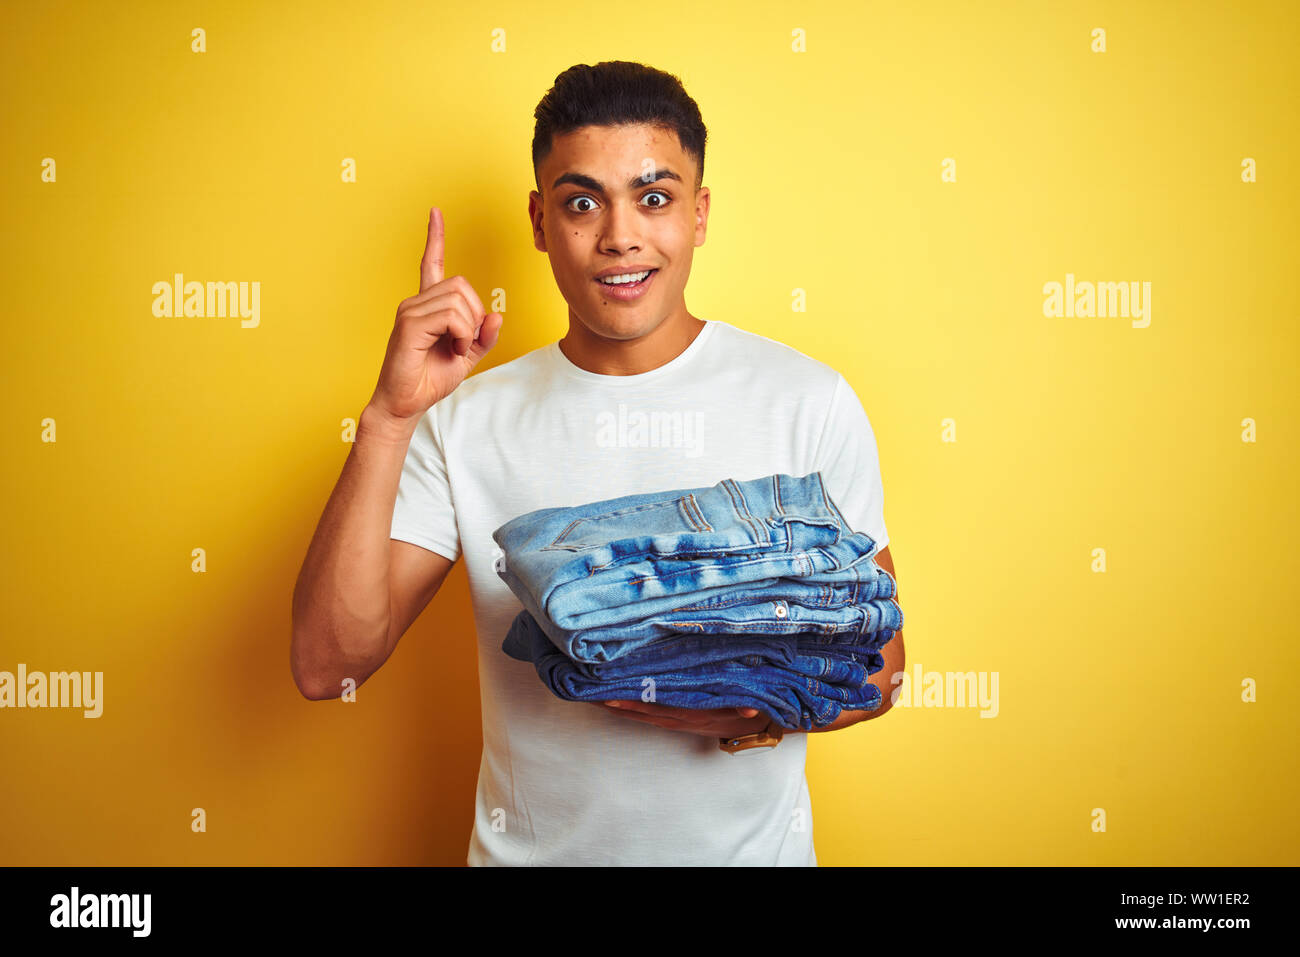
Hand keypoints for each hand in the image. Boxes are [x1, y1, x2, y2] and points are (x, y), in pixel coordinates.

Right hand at [368, 206, 504, 423]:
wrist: (405, 403)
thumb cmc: (430, 379)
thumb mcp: (467, 356)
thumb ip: (483, 336)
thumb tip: (496, 315)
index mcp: (428, 306)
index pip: (431, 263)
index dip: (435, 237)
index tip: (435, 212)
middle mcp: (416, 302)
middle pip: (461, 285)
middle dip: (474, 315)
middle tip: (462, 343)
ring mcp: (410, 310)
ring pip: (458, 300)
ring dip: (467, 329)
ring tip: (453, 349)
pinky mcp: (409, 323)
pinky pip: (451, 316)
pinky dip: (461, 335)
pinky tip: (451, 349)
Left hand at [591, 700, 772, 738]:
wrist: (757, 726)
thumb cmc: (751, 707)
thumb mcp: (749, 704)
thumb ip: (746, 705)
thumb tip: (749, 709)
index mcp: (695, 713)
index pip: (658, 708)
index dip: (634, 703)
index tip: (610, 696)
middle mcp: (682, 719)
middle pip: (641, 713)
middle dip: (614, 704)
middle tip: (586, 693)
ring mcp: (678, 721)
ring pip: (641, 716)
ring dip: (617, 707)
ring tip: (592, 696)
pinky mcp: (678, 721)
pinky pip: (648, 717)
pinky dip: (630, 709)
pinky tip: (614, 702)